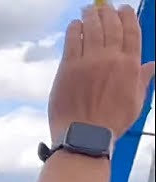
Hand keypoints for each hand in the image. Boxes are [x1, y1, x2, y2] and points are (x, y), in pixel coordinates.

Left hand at [48, 3, 154, 141]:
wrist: (84, 135)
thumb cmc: (111, 122)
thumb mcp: (136, 100)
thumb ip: (143, 79)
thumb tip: (152, 65)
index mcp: (130, 65)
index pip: (131, 32)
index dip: (127, 17)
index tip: (125, 9)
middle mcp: (110, 59)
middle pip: (110, 27)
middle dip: (107, 12)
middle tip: (104, 6)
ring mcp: (88, 62)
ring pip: (91, 30)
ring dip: (90, 17)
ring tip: (89, 10)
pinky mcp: (68, 68)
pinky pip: (72, 42)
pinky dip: (74, 30)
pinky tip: (74, 25)